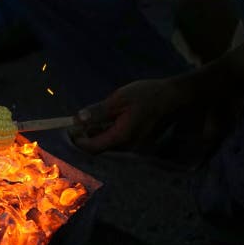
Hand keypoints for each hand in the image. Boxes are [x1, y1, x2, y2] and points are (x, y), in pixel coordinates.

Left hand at [70, 78, 185, 152]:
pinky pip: (117, 141)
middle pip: (99, 148)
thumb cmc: (147, 95)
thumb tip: (77, 119)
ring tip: (96, 116)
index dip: (78, 141)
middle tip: (79, 121)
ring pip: (108, 144)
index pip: (93, 148)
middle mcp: (128, 146)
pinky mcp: (137, 142)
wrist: (174, 97)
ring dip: (97, 133)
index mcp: (122, 137)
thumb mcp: (118, 99)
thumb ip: (97, 111)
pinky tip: (109, 118)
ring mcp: (134, 146)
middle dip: (86, 136)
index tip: (70, 129)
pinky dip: (108, 132)